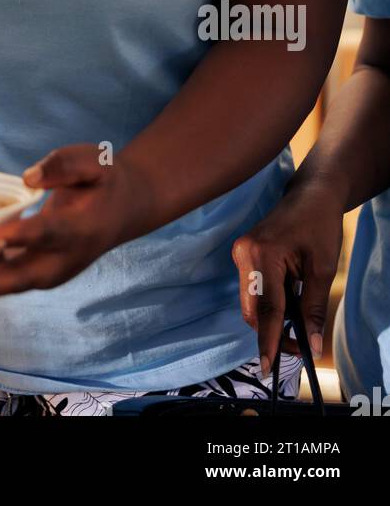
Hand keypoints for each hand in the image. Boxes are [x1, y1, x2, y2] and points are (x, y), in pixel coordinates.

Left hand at [0, 144, 139, 296]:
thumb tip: (28, 178)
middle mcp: (68, 257)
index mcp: (82, 227)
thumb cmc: (105, 180)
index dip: (19, 237)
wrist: (126, 208)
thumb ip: (63, 165)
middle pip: (24, 275)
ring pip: (14, 284)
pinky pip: (12, 280)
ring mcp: (57, 270)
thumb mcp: (94, 161)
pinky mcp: (45, 272)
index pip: (47, 234)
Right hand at [230, 180, 344, 372]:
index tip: (267, 368)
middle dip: (271, 333)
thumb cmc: (320, 226)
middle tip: (300, 346)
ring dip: (271, 319)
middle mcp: (244, 253)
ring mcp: (240, 252)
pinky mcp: (243, 254)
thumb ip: (314, 308)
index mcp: (263, 254)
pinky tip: (289, 301)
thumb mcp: (323, 269)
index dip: (268, 341)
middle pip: (251, 310)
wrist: (311, 194)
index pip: (266, 309)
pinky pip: (252, 289)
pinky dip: (268, 303)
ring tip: (299, 322)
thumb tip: (313, 344)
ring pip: (250, 302)